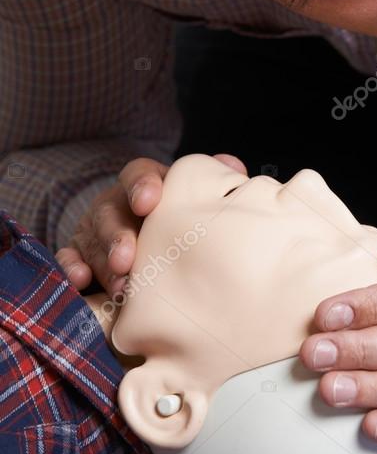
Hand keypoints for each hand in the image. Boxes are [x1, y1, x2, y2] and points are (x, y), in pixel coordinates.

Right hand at [56, 153, 245, 295]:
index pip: (138, 173)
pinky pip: (68, 257)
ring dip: (104, 264)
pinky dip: (71, 268)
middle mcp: (117, 203)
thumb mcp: (198, 201)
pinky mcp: (80, 253)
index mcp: (148, 185)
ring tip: (120, 287)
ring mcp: (95, 229)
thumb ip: (213, 183)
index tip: (148, 201)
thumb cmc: (186, 223)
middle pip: (110, 210)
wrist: (163, 247)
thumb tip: (232, 166)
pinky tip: (80, 281)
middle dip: (117, 235)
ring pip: (91, 240)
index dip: (142, 185)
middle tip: (128, 260)